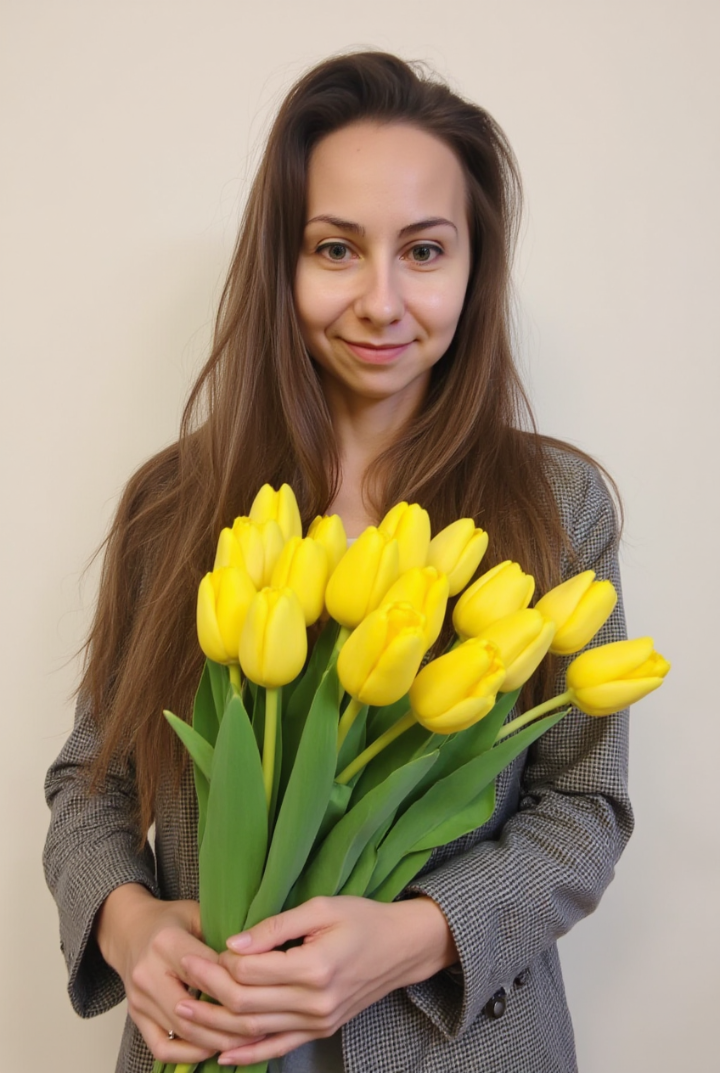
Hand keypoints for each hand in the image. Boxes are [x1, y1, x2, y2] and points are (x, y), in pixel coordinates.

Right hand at [94, 884, 263, 1063]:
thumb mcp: (197, 913)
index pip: (208, 971)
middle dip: (230, 1023)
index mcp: (166, 942)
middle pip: (194, 1011)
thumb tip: (257, 959)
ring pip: (182, 1033)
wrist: (129, 930)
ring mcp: (139, 1000)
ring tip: (246, 1040)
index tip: (263, 990)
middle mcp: (148, 974)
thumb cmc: (171, 920)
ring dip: (216, 1041)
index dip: (237, 983)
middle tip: (261, 1026)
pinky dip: (189, 1054)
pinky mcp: (136, 1017)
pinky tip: (213, 1049)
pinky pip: (162, 1048)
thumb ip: (222, 934)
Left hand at [177, 894, 457, 1065]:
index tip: (199, 949)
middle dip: (208, 992)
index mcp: (315, 967)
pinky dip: (247, 1053)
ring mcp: (318, 1022)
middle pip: (247, 1004)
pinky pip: (278, 1048)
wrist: (402, 948)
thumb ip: (275, 928)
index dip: (219, 963)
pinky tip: (220, 1053)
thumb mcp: (321, 908)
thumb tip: (232, 944)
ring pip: (255, 1030)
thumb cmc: (362, 918)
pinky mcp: (320, 1031)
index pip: (250, 972)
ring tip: (183, 1012)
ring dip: (216, 1024)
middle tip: (180, 975)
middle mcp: (315, 1002)